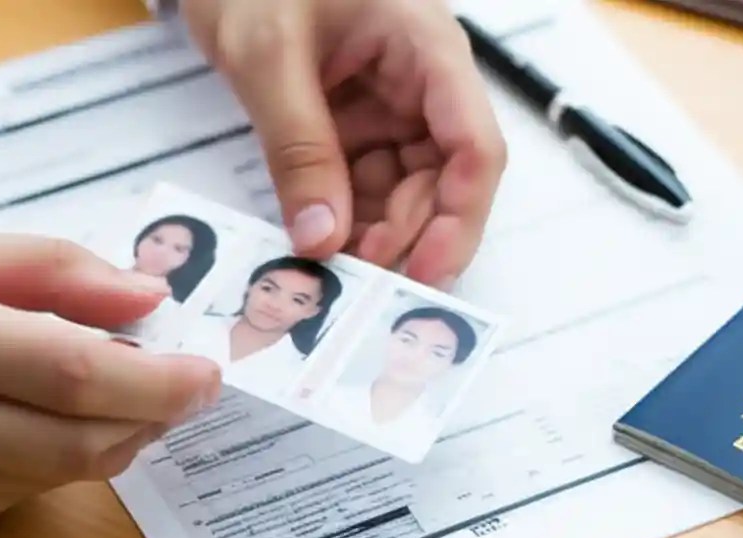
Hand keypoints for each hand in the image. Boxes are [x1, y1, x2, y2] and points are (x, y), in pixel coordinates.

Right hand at [0, 235, 220, 537]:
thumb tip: (145, 294)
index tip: (206, 369)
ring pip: (62, 477)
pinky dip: (59, 459)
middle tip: (188, 384)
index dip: (159, 378)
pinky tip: (46, 422)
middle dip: (156, 415)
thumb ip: (47, 269)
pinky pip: (23, 495)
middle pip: (82, 442)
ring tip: (126, 392)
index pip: (74, 372)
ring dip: (117, 436)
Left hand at [183, 0, 506, 288]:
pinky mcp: (354, 121)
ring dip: (375, 233)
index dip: (460, 218)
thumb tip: (322, 239)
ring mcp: (389, 104)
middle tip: (359, 283)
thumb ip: (298, 147)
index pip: (474, 146)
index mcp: (426, 49)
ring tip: (332, 270)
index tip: (426, 272)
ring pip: (405, 189)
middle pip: (444, 180)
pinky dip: (343, 216)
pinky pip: (363, 181)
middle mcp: (421, 82)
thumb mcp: (267, 56)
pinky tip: (318, 244)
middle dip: (408, 236)